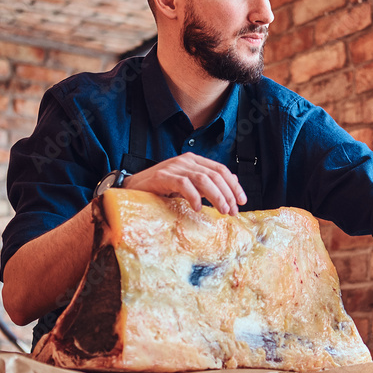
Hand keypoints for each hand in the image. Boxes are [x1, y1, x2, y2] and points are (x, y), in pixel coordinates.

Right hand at [122, 152, 246, 215]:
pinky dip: (193, 197)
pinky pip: (183, 184)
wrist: (131, 189)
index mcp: (194, 161)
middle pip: (215, 175)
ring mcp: (174, 167)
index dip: (234, 186)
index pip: (221, 170)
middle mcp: (185, 160)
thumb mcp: (188, 186)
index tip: (242, 202)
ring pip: (203, 179)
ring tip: (222, 211)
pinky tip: (197, 208)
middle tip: (232, 211)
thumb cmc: (160, 189)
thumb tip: (232, 181)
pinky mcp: (162, 176)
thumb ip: (207, 183)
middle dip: (228, 194)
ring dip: (216, 196)